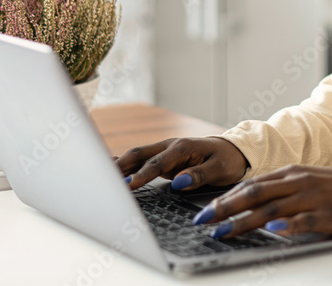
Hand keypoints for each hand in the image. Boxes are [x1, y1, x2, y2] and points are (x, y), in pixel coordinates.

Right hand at [114, 137, 247, 189]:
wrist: (234, 150)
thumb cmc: (227, 160)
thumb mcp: (220, 169)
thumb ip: (199, 175)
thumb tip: (178, 182)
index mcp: (183, 147)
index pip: (157, 163)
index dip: (142, 174)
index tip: (128, 184)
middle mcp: (170, 146)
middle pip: (139, 154)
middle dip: (121, 166)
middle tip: (104, 181)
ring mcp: (164, 151)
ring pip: (136, 155)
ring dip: (118, 164)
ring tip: (97, 175)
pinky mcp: (162, 158)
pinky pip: (140, 160)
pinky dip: (125, 164)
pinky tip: (110, 170)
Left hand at [193, 165, 331, 239]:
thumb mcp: (303, 180)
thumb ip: (278, 189)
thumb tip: (246, 201)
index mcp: (290, 173)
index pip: (251, 185)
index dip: (226, 198)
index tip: (205, 211)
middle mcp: (297, 183)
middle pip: (255, 194)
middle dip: (226, 209)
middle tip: (205, 221)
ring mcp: (311, 198)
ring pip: (272, 208)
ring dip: (245, 221)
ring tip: (225, 231)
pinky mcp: (326, 215)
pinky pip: (303, 220)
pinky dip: (287, 226)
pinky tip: (273, 230)